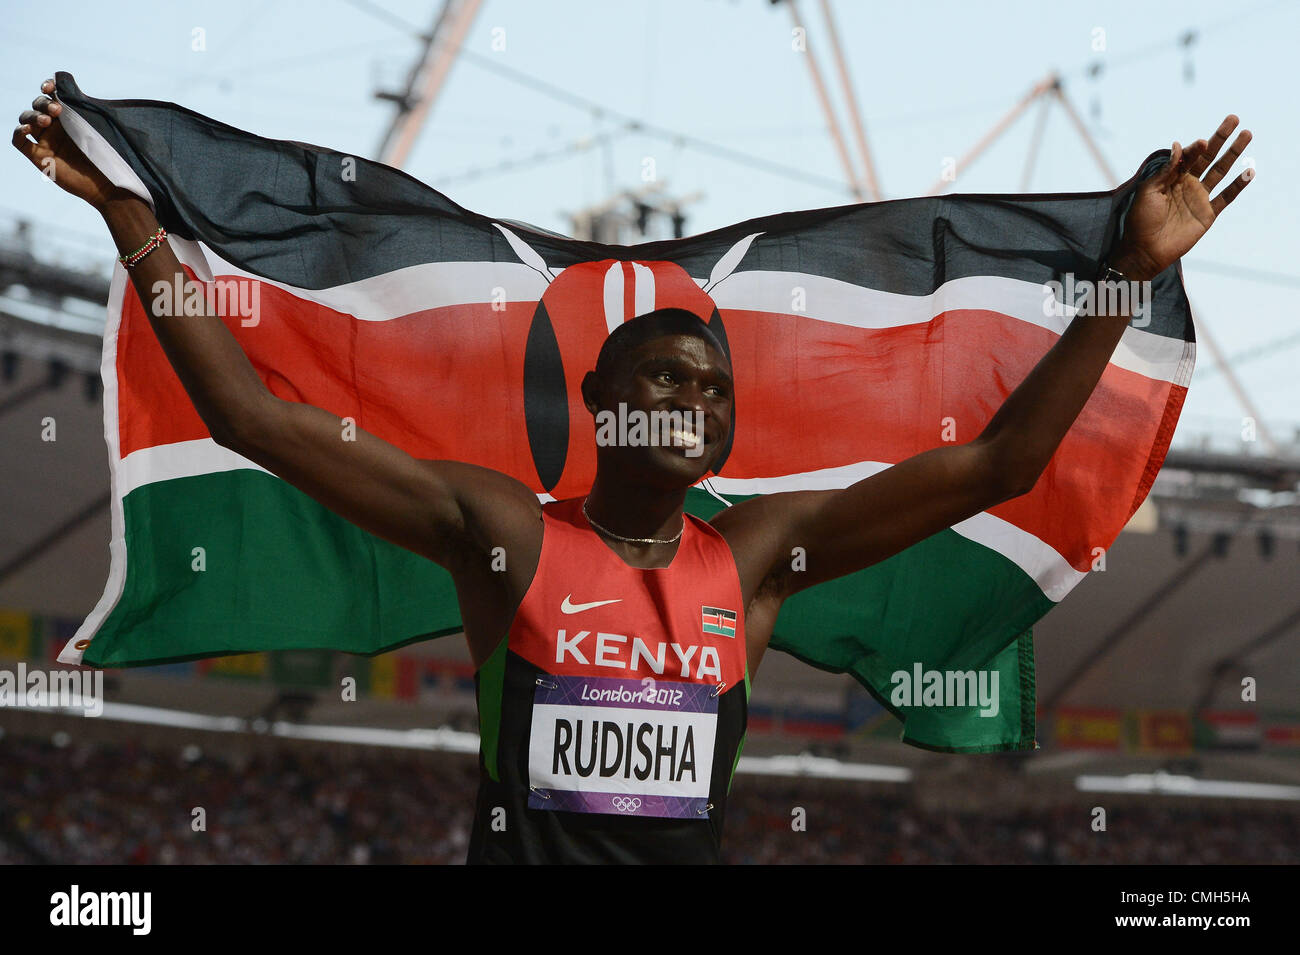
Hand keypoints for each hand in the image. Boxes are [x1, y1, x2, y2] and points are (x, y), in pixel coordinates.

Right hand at [12, 77, 124, 209]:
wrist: (110, 185)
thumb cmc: (109, 156)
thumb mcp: (99, 126)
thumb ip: (84, 103)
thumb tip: (64, 77)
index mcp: (71, 116)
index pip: (51, 94)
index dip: (48, 86)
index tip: (51, 87)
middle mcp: (56, 126)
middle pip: (37, 104)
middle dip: (43, 102)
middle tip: (58, 110)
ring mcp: (46, 141)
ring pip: (26, 119)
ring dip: (32, 115)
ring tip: (47, 121)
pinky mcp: (38, 157)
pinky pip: (19, 141)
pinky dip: (18, 132)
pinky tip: (26, 129)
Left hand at [1109, 115, 1253, 281]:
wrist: (1144, 250)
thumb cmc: (1140, 220)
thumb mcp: (1149, 191)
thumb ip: (1166, 170)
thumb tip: (1178, 145)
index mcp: (1171, 177)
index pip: (1188, 156)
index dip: (1195, 147)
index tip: (1201, 142)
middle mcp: (1187, 184)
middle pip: (1208, 156)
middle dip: (1220, 138)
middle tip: (1233, 119)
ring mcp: (1199, 198)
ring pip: (1220, 171)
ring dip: (1234, 153)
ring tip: (1247, 135)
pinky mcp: (1208, 213)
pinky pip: (1227, 197)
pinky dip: (1238, 185)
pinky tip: (1249, 171)